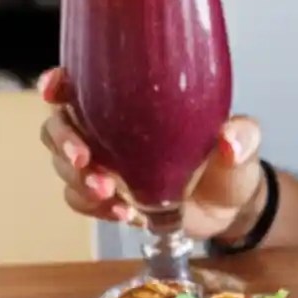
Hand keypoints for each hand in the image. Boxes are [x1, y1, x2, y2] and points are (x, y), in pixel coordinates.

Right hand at [37, 67, 265, 240]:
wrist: (231, 207)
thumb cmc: (229, 162)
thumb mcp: (243, 142)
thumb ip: (242, 136)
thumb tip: (231, 140)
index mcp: (131, 104)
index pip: (80, 84)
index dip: (57, 83)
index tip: (55, 89)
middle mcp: (108, 131)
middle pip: (59, 127)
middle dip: (64, 143)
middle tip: (85, 160)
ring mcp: (106, 166)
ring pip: (65, 167)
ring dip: (79, 180)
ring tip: (110, 194)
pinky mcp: (110, 199)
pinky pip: (82, 202)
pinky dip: (94, 209)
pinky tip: (124, 213)